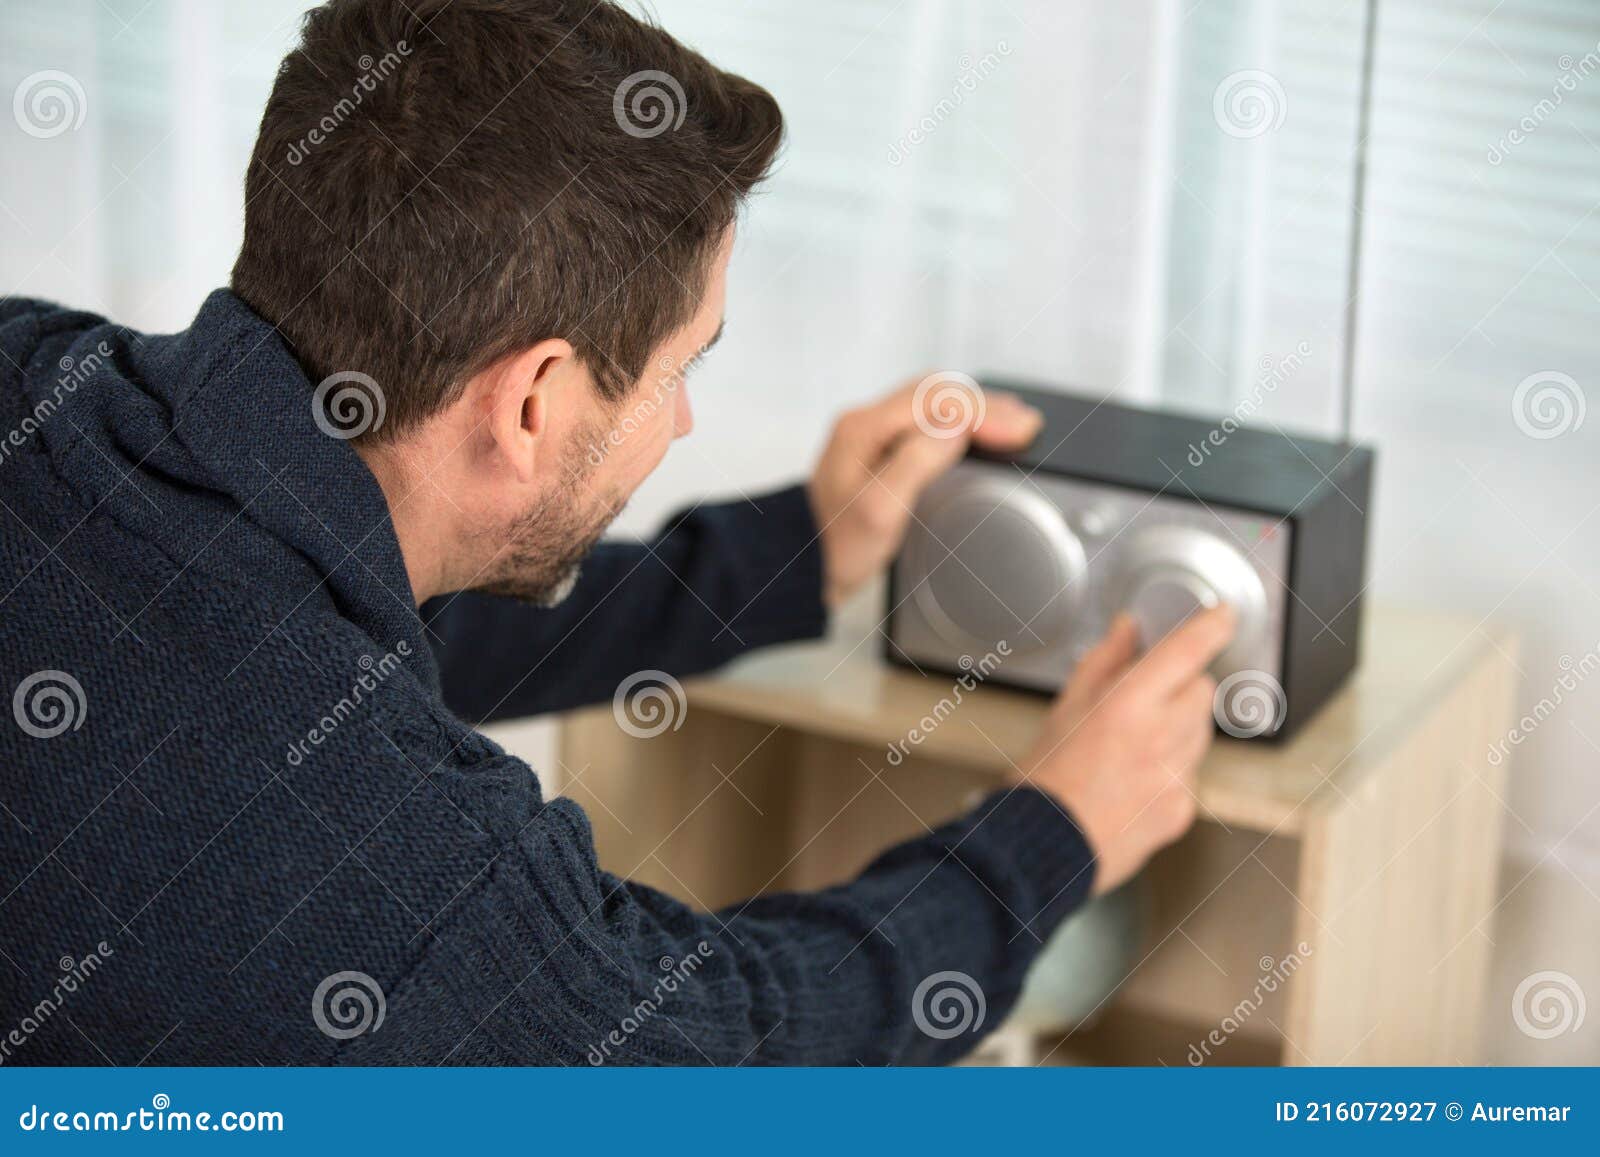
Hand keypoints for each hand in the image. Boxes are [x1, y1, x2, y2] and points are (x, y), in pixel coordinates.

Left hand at [806, 374, 1043, 608]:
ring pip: (933, 403)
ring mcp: (871, 434)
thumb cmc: (836, 545)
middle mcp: (866, 423)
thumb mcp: (880, 509)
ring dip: (975, 410)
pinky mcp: (878, 451)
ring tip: (1012, 424)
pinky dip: (959, 422)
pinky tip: (976, 433)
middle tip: (1026, 423)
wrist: (804, 566)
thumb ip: (916, 461)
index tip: (1020, 429)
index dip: (984, 412)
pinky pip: (925, 421)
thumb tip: (954, 428)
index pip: (937, 401)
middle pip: (937, 393)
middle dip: (986, 405)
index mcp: (864, 428)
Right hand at [1016, 605, 1235, 893]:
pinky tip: (1132, 783)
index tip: (1221, 616)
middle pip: (1202, 690)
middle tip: (1147, 697)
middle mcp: (1162, 738)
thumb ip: (1105, 661)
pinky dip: (1171, 771)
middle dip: (1182, 685)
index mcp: (1129, 704)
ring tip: (1131, 747)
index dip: (1212, 626)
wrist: (1045, 849)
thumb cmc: (1046, 780)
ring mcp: (1177, 777)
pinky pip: (1190, 775)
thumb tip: (1127, 629)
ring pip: (1200, 733)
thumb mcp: (1065, 707)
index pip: (1188, 650)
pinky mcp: (1182, 810)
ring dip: (1178, 728)